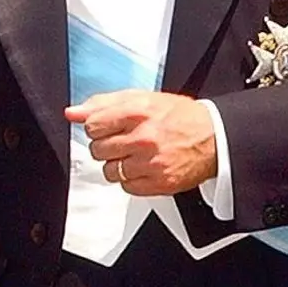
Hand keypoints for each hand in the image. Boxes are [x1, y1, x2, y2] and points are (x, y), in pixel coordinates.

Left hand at [64, 89, 216, 195]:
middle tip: (124, 141)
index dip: (97, 128)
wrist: (215, 138)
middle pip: (98, 150)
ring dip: (118, 164)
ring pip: (110, 171)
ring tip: (135, 155)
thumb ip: (104, 104)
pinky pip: (126, 187)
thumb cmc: (180, 117)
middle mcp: (143, 138)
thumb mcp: (142, 99)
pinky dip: (131, 179)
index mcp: (138, 112)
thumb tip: (72, 112)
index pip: (93, 125)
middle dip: (107, 146)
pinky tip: (144, 168)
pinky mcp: (158, 184)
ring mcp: (151, 163)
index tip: (107, 128)